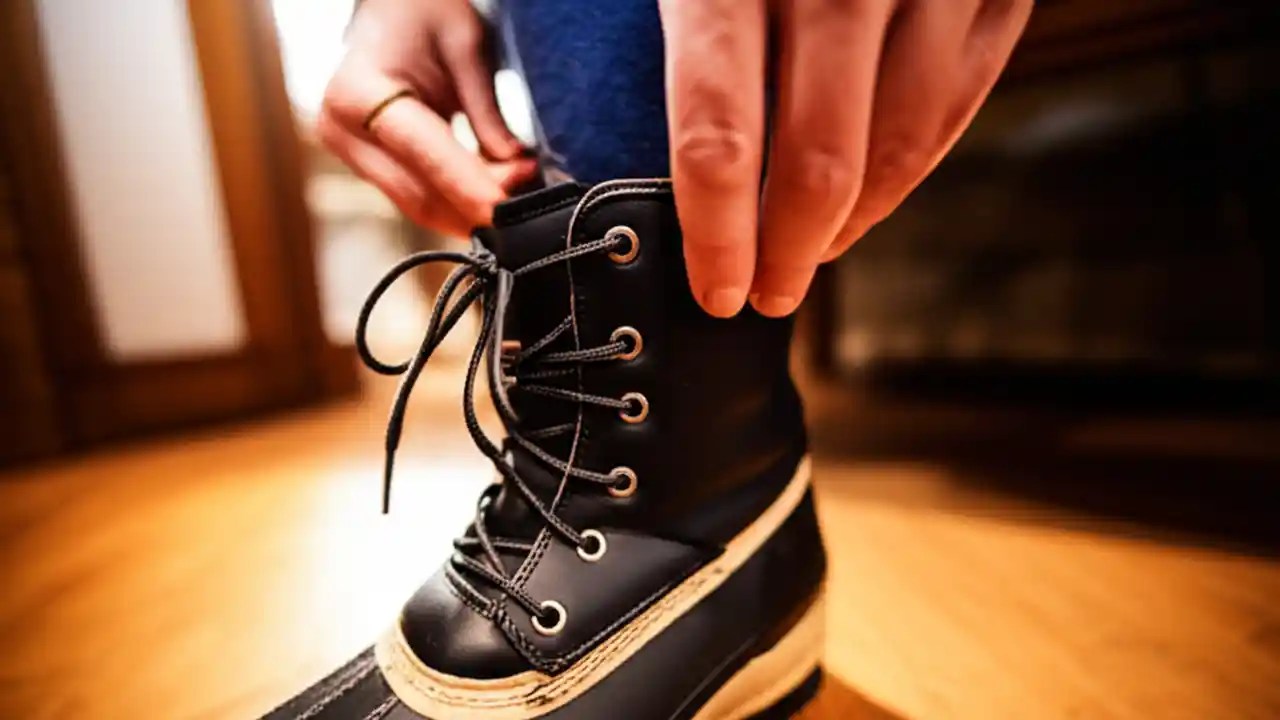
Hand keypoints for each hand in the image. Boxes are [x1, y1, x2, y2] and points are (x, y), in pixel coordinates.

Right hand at [317, 0, 537, 236]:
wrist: (389, 9)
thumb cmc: (424, 11)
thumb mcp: (465, 45)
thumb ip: (486, 110)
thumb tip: (514, 167)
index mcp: (358, 92)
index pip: (425, 154)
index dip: (473, 187)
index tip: (514, 205)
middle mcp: (342, 130)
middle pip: (421, 194)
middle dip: (479, 204)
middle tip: (530, 193)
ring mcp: (349, 153)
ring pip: (421, 206)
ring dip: (471, 210)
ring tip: (517, 191)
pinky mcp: (366, 166)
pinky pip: (418, 198)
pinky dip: (458, 203)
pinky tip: (493, 193)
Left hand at [659, 0, 1032, 316]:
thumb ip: (672, 23)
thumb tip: (646, 143)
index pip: (716, 131)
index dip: (716, 232)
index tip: (716, 291)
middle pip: (817, 159)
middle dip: (788, 249)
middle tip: (765, 294)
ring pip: (899, 146)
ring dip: (853, 221)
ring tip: (812, 254)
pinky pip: (957, 106)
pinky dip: (915, 170)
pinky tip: (873, 200)